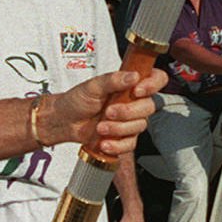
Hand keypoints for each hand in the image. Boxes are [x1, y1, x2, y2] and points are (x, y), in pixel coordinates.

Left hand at [41, 69, 166, 155]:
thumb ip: (113, 80)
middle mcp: (133, 102)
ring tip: (100, 127)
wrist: (64, 121)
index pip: (156, 79)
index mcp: (130, 84)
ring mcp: (130, 120)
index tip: (137, 90)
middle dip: (128, 112)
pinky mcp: (124, 137)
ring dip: (118, 128)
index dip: (153, 84)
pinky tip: (104, 142)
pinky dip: (116, 145)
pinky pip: (130, 144)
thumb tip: (132, 76)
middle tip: (108, 112)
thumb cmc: (77, 100)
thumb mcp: (93, 86)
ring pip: (139, 126)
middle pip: (148, 107)